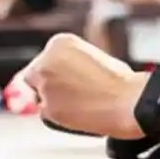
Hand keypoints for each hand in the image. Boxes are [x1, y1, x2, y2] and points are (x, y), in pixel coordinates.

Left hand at [21, 33, 145, 138]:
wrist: (128, 101)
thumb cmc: (119, 81)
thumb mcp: (91, 57)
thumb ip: (69, 64)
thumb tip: (59, 78)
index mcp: (59, 42)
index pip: (43, 59)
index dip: (53, 72)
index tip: (65, 79)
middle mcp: (46, 60)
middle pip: (31, 76)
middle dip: (44, 85)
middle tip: (66, 94)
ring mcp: (45, 85)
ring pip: (36, 97)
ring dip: (51, 101)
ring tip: (79, 103)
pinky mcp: (47, 108)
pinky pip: (45, 114)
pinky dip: (56, 116)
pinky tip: (78, 113)